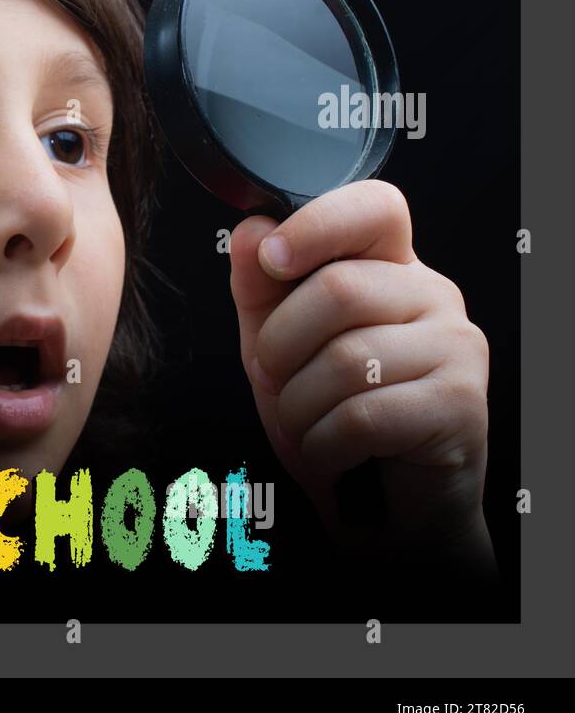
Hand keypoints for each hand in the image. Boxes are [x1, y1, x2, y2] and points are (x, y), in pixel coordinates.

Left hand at [228, 180, 495, 577]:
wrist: (375, 506)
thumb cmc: (329, 415)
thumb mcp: (278, 346)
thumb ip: (260, 288)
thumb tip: (252, 231)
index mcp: (389, 268)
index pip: (373, 207)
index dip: (316, 224)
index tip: (272, 260)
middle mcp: (432, 296)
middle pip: (338, 290)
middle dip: (279, 347)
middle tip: (278, 381)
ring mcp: (455, 347)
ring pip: (346, 360)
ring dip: (299, 407)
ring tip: (309, 424)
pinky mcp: (461, 405)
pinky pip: (363, 415)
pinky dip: (325, 443)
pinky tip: (334, 452)